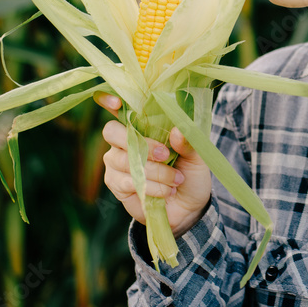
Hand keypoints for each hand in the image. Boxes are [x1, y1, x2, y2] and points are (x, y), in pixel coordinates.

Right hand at [95, 92, 211, 237]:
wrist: (187, 206)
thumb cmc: (190, 172)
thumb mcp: (197, 156)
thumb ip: (188, 141)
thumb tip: (178, 130)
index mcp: (143, 124)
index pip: (119, 107)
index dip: (110, 100)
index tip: (115, 101)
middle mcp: (124, 139)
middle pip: (112, 131)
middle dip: (141, 143)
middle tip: (165, 155)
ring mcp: (116, 161)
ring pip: (123, 159)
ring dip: (154, 171)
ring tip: (176, 180)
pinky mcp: (116, 183)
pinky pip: (126, 181)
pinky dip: (151, 186)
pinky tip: (166, 191)